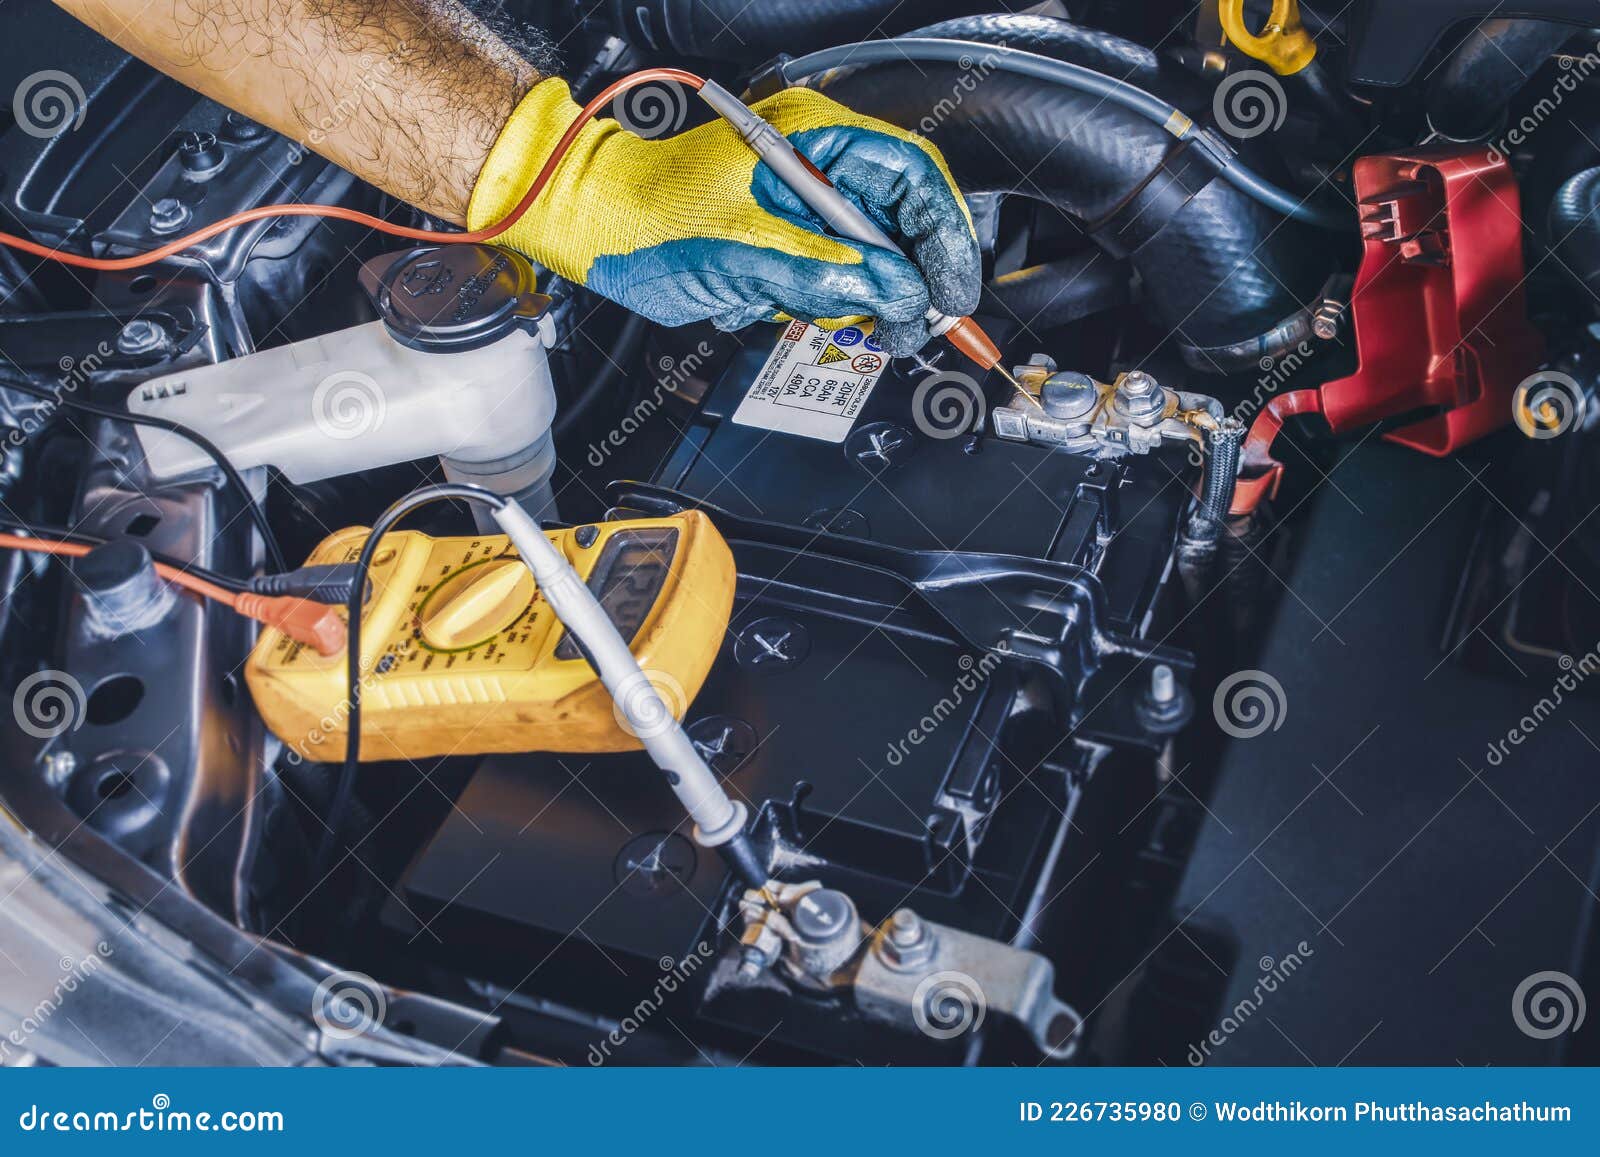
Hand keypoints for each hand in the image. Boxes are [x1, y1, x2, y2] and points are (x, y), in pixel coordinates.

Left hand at [469, 81, 980, 355]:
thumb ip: (827, 275)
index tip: (952, 291)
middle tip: (898, 330)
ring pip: (861, 263)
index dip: (945, 236)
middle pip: (897, 225)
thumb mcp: (744, 250)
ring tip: (793, 309)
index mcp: (815, 137)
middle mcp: (815, 165)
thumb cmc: (641, 216)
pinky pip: (821, 282)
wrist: (584, 226)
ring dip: (838, 301)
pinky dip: (800, 305)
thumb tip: (897, 296)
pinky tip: (755, 300)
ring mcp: (798, 204)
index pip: (913, 177)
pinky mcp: (780, 241)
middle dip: (897, 283)